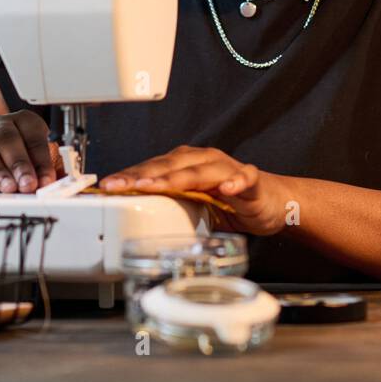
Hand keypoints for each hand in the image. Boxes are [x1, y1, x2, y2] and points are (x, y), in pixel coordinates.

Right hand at [0, 110, 57, 192]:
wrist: (7, 158)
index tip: (46, 181)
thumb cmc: (32, 155)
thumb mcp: (46, 156)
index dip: (42, 161)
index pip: (34, 138)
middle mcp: (0, 126)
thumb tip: (58, 181)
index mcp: (25, 120)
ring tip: (9, 188)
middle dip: (18, 164)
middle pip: (7, 140)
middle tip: (27, 184)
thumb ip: (54, 168)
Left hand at [98, 146, 289, 235]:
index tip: (107, 186)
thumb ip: (171, 207)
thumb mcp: (194, 206)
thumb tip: (139, 221)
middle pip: (170, 166)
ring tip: (157, 187)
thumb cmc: (231, 201)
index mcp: (187, 164)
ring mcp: (228, 168)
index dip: (130, 175)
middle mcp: (204, 160)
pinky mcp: (251, 179)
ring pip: (200, 170)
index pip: (153, 168)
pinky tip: (225, 189)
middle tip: (121, 186)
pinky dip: (235, 182)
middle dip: (143, 176)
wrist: (272, 202)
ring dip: (177, 178)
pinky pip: (244, 178)